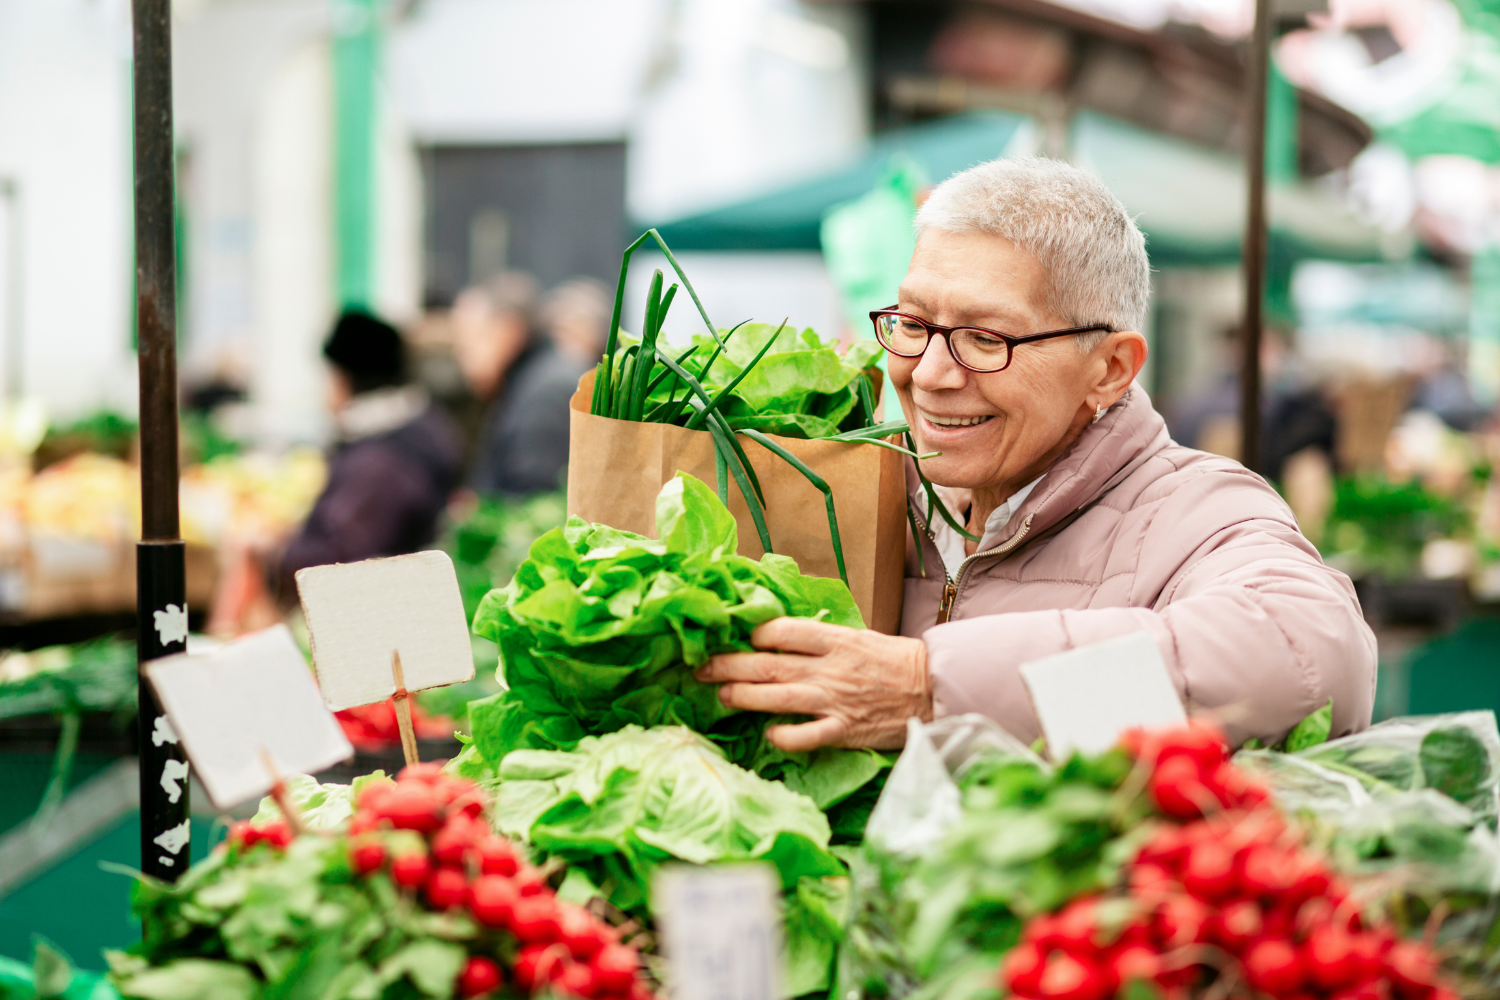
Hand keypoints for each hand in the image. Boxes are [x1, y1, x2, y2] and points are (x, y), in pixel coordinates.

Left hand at [696, 618, 931, 750]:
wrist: (933, 689)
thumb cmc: (893, 661)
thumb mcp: (857, 637)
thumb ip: (820, 639)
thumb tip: (777, 637)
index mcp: (834, 639)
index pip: (781, 631)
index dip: (751, 634)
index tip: (732, 638)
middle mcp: (830, 668)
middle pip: (767, 665)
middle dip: (728, 666)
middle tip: (700, 667)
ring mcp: (835, 700)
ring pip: (777, 698)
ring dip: (743, 697)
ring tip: (720, 696)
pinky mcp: (844, 730)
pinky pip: (805, 736)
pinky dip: (783, 736)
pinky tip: (768, 734)